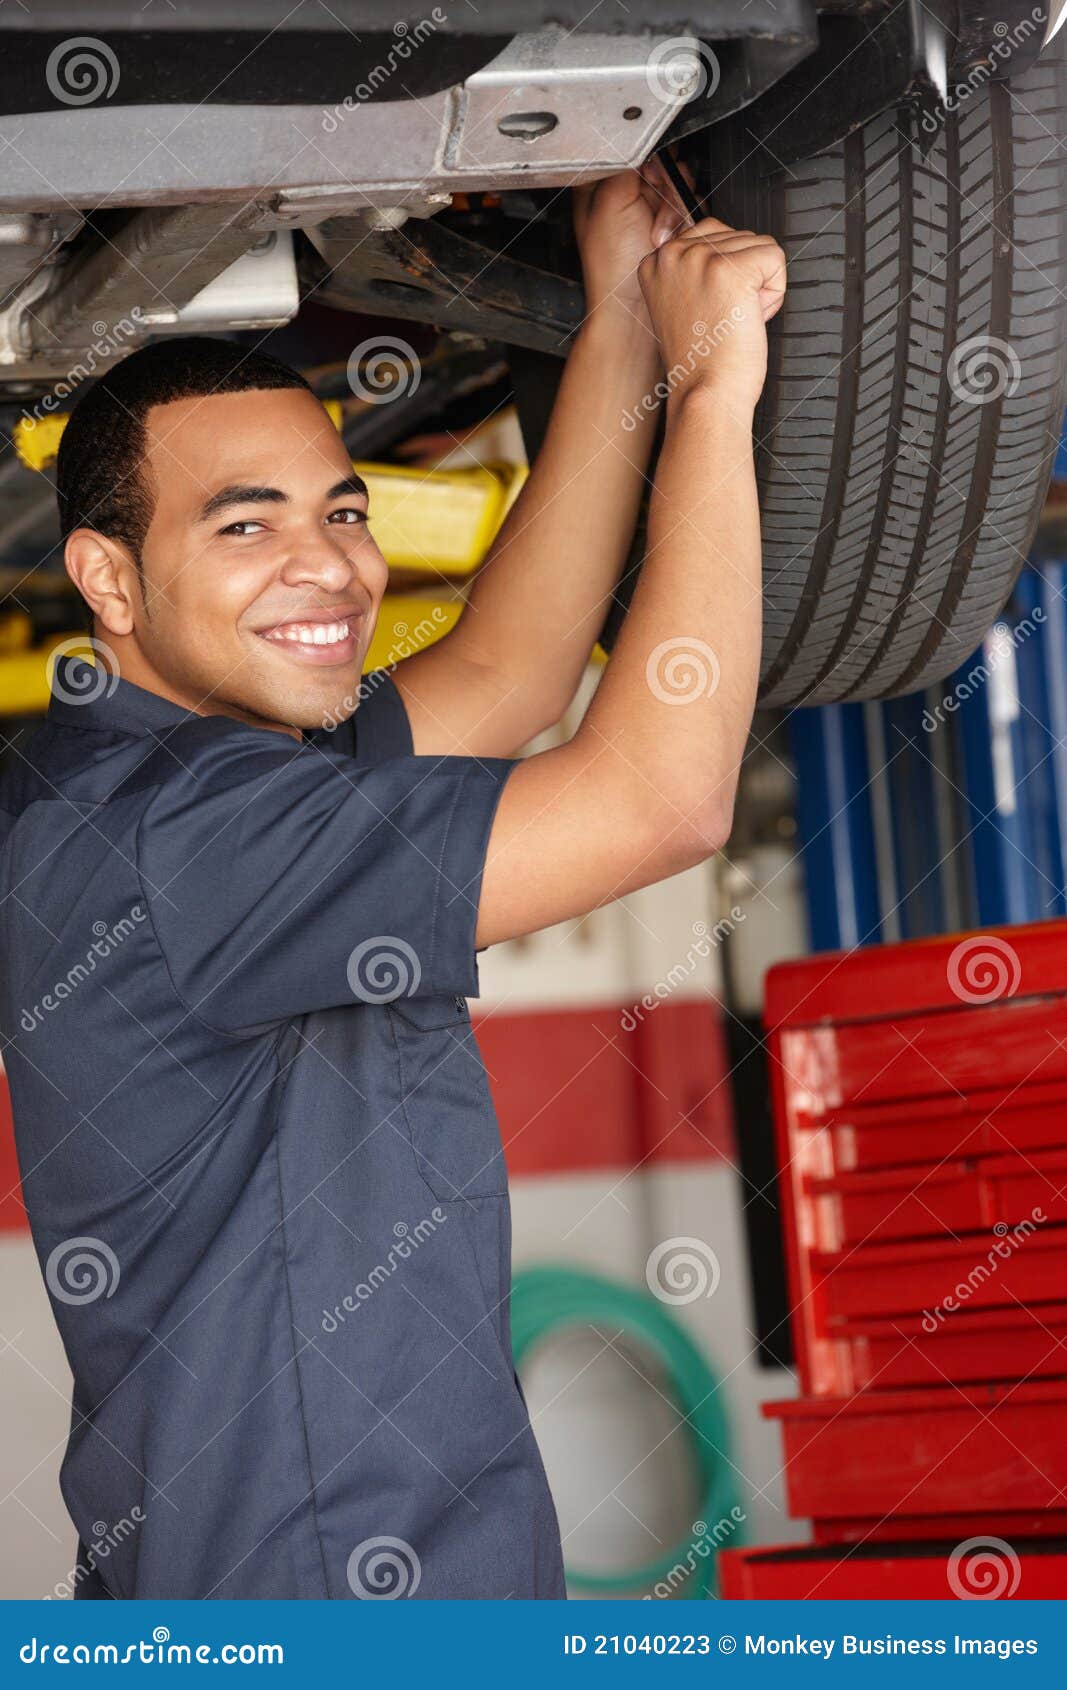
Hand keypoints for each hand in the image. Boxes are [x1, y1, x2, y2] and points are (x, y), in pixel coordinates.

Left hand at [572, 159, 689, 340]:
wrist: (633, 311)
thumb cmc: (611, 267)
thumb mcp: (610, 200)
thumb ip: (623, 161)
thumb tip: (637, 135)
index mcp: (602, 181)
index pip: (632, 142)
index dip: (644, 154)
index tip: (645, 174)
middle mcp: (626, 192)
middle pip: (662, 160)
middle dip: (663, 186)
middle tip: (651, 209)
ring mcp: (650, 210)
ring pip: (679, 184)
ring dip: (673, 209)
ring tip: (658, 235)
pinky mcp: (671, 225)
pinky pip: (690, 206)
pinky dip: (685, 221)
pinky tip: (670, 238)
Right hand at [637, 216, 786, 411]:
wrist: (704, 397)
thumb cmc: (700, 364)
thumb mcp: (683, 304)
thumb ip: (695, 270)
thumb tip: (726, 244)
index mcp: (655, 261)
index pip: (713, 235)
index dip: (724, 277)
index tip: (707, 312)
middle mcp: (672, 254)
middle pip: (738, 237)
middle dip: (744, 279)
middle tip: (721, 320)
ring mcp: (700, 259)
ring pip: (759, 247)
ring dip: (759, 287)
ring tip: (733, 321)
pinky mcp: (731, 270)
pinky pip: (775, 259)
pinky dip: (775, 293)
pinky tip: (749, 318)